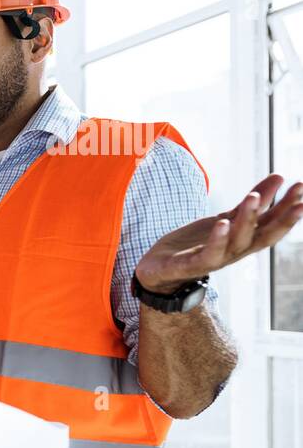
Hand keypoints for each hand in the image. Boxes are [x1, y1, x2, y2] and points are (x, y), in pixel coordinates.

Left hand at [135, 174, 302, 293]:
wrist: (159, 270)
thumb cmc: (196, 244)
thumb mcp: (225, 218)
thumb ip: (251, 204)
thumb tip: (279, 177)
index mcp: (243, 240)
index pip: (271, 224)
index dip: (288, 209)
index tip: (301, 186)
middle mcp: (234, 251)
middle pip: (263, 235)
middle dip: (282, 218)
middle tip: (298, 197)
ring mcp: (214, 259)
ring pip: (237, 241)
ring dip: (247, 219)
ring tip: (253, 197)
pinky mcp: (190, 265)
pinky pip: (208, 254)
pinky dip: (217, 240)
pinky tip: (222, 223)